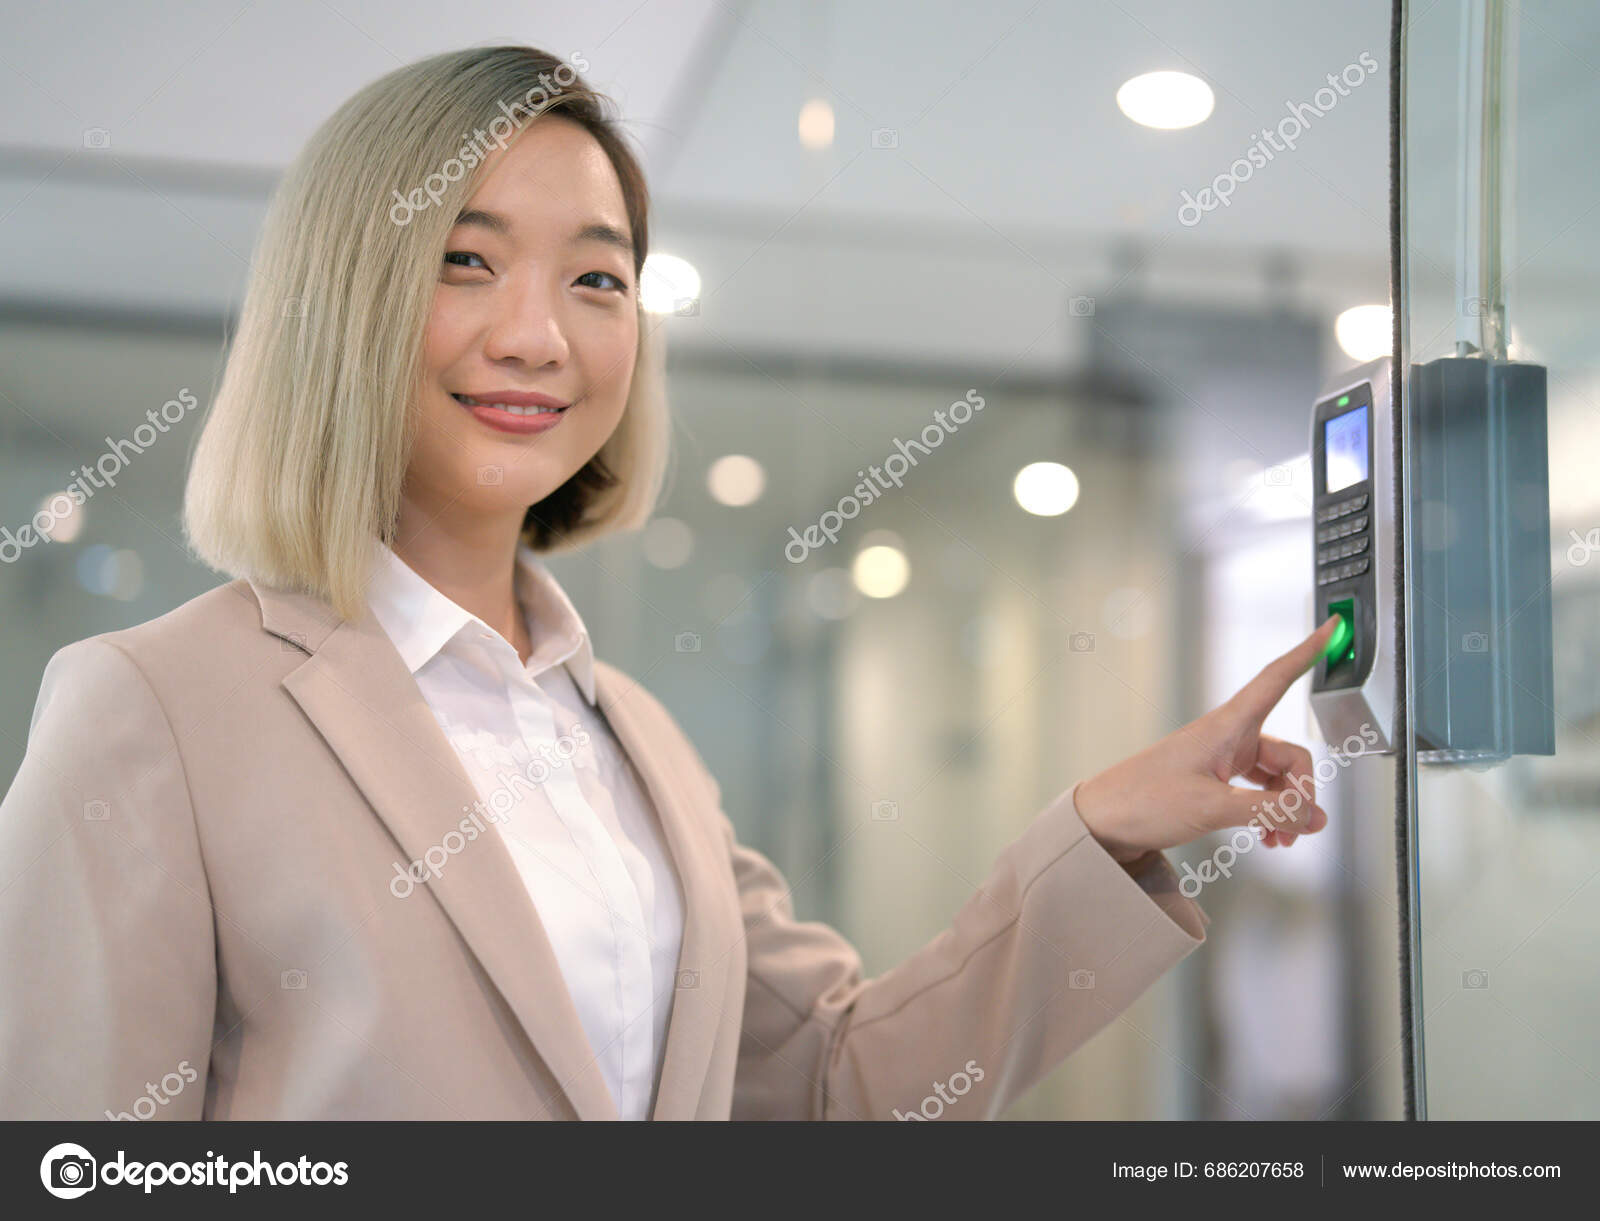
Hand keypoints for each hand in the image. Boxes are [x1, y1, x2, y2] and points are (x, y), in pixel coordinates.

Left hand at [1073, 616, 1340, 865]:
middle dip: (1300, 791)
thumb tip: (1313, 817)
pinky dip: (1268, 815)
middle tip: (1295, 826)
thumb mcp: (1212, 806)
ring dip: (1285, 809)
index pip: (1276, 678)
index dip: (1306, 653)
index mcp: (1226, 726)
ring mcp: (1220, 762)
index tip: (1330, 629)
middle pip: (1290, 754)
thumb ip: (1270, 812)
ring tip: (1280, 838)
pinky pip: (1257, 794)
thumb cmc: (1140, 801)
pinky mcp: (1213, 784)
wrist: (1100, 822)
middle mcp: (1226, 739)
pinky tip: (1267, 836)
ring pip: (1276, 779)